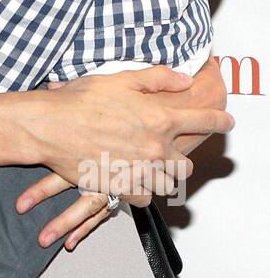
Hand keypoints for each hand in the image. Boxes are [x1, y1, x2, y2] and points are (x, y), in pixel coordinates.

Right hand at [33, 58, 232, 198]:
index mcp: (160, 119)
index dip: (220, 121)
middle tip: (167, 151)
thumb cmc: (80, 100)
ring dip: (162, 177)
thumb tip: (185, 79)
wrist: (49, 127)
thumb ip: (158, 78)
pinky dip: (142, 192)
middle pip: (187, 163)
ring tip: (148, 168)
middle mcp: (155, 149)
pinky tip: (132, 181)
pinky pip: (145, 198)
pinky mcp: (120, 188)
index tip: (227, 123)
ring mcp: (139, 171)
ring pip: (167, 184)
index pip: (205, 121)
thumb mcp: (121, 79)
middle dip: (181, 157)